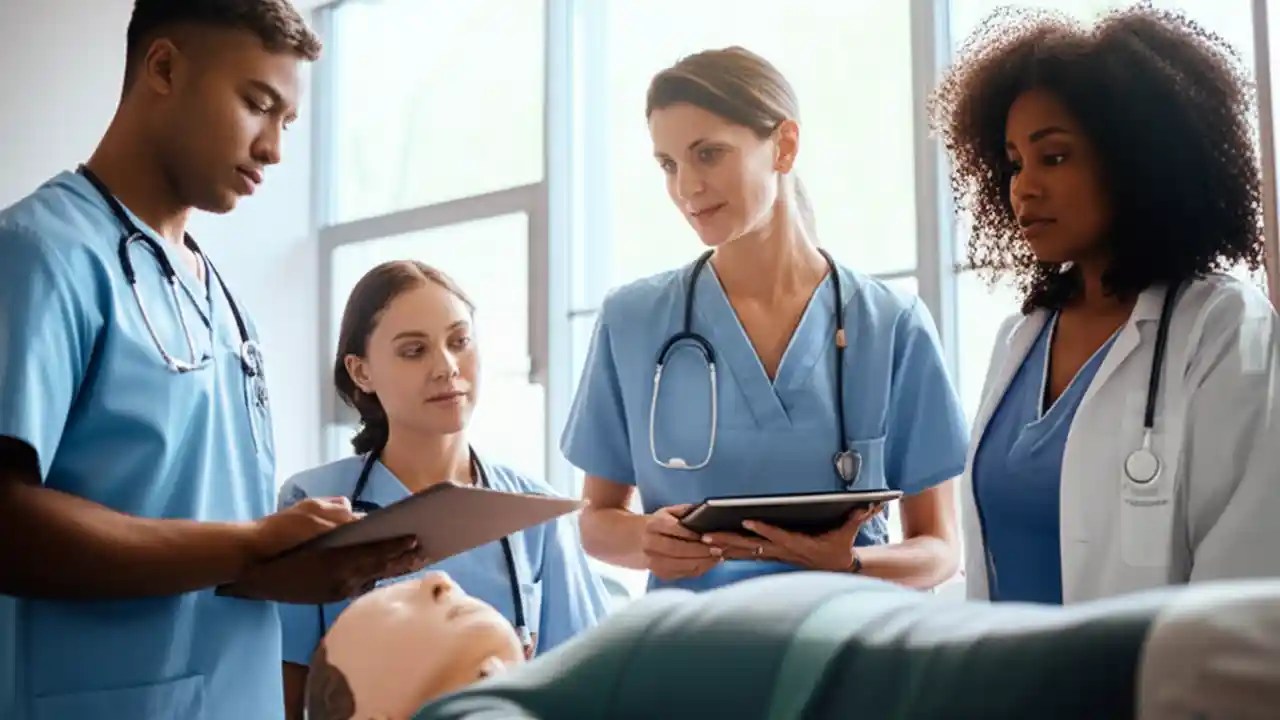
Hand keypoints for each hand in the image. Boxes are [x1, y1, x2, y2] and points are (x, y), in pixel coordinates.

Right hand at [219, 498, 429, 602]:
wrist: (248, 561)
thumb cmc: (279, 530)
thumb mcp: (311, 510)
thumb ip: (339, 510)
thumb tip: (359, 513)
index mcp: (341, 555)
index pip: (380, 550)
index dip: (400, 544)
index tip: (417, 538)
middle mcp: (342, 577)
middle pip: (380, 568)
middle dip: (402, 559)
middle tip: (423, 551)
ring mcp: (333, 590)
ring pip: (369, 579)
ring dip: (387, 569)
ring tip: (406, 560)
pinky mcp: (324, 597)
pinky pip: (354, 586)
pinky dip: (369, 577)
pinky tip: (377, 570)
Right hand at [641, 504, 721, 581]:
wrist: (633, 541)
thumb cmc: (658, 525)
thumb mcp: (668, 512)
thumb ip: (686, 511)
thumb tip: (707, 513)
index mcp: (653, 525)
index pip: (675, 530)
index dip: (693, 535)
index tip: (710, 536)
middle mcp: (650, 544)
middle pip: (678, 550)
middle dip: (700, 551)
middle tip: (718, 550)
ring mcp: (653, 562)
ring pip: (680, 565)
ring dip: (702, 563)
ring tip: (718, 558)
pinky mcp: (659, 573)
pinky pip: (682, 574)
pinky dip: (698, 570)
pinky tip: (708, 563)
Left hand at [702, 503, 882, 571]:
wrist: (837, 570)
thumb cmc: (839, 549)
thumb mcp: (849, 533)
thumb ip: (857, 517)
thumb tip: (871, 503)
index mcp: (799, 545)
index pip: (778, 535)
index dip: (763, 529)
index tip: (747, 521)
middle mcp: (783, 552)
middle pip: (752, 546)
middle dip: (729, 540)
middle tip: (707, 536)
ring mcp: (775, 556)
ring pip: (745, 551)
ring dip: (725, 547)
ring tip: (704, 541)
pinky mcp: (771, 557)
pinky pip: (747, 554)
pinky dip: (731, 552)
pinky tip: (713, 551)